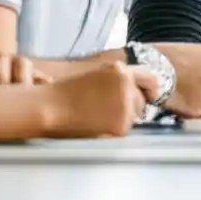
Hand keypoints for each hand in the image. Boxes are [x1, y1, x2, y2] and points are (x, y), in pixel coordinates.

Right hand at [43, 64, 158, 137]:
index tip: (150, 96)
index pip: (150, 79)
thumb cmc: (67, 93)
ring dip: (123, 118)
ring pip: (135, 116)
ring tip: (98, 116)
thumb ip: (120, 80)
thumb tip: (139, 91)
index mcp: (120, 70)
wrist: (50, 108)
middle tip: (108, 110)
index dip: (150, 89)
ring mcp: (125, 105)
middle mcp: (126, 85)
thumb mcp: (98, 75)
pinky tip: (97, 124)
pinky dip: (115, 129)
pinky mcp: (121, 125)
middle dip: (131, 106)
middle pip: (142, 101)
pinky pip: (125, 129)